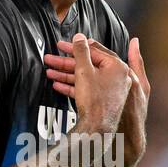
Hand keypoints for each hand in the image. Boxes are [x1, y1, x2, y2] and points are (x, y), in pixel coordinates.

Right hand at [45, 35, 148, 166]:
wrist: (97, 130)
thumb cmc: (95, 101)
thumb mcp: (84, 71)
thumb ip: (80, 51)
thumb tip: (79, 37)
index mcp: (117, 66)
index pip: (94, 51)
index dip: (75, 47)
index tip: (61, 45)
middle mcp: (117, 77)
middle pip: (88, 65)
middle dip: (67, 62)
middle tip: (51, 58)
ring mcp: (111, 91)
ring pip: (86, 78)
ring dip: (66, 74)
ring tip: (49, 71)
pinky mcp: (104, 102)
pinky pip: (87, 89)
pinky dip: (73, 86)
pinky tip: (58, 85)